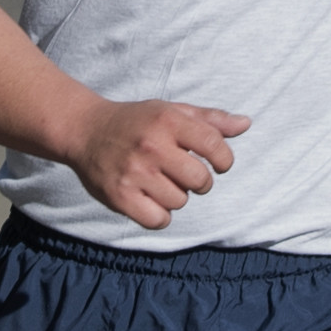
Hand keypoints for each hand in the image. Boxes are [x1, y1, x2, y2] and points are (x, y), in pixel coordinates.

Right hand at [63, 94, 246, 232]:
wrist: (85, 131)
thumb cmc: (136, 122)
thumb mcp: (171, 111)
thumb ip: (209, 120)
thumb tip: (245, 123)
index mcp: (168, 120)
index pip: (215, 147)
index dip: (224, 160)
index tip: (217, 163)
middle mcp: (152, 145)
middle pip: (200, 181)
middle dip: (199, 182)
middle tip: (183, 174)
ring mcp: (135, 172)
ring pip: (179, 201)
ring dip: (175, 196)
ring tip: (158, 182)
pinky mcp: (120, 196)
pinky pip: (158, 220)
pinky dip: (159, 215)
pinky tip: (149, 199)